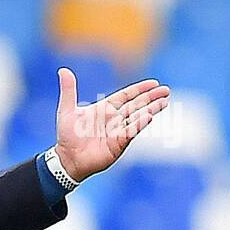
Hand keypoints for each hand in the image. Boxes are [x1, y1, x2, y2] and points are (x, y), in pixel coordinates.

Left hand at [54, 67, 170, 181]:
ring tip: (164, 102)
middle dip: (151, 98)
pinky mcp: (118, 144)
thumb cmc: (67, 136)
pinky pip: (131, 132)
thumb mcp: (67, 110)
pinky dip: (139, 124)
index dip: (140, 89)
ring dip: (151, 109)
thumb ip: (69, 90)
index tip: (154, 83)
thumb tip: (62, 70)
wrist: (66, 159)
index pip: (127, 95)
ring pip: (137, 117)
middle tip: (166, 91)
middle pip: (137, 105)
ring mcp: (118, 132)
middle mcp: (115, 119)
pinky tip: (149, 116)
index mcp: (106, 108)